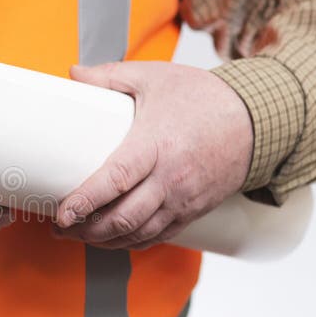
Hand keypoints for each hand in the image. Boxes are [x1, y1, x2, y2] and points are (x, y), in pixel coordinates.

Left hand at [54, 61, 252, 249]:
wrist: (256, 120)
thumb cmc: (203, 98)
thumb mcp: (154, 77)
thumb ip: (110, 76)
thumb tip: (73, 73)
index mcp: (157, 144)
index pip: (117, 179)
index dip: (86, 200)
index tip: (62, 213)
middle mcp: (171, 178)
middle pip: (124, 217)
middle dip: (86, 229)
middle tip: (59, 228)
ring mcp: (183, 200)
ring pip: (138, 233)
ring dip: (104, 241)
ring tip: (77, 236)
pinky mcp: (191, 212)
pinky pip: (157, 236)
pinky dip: (130, 243)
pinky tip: (110, 240)